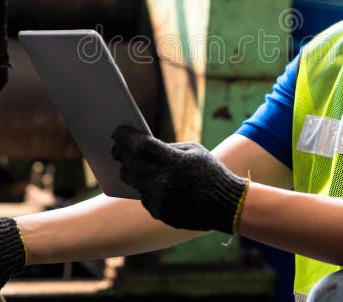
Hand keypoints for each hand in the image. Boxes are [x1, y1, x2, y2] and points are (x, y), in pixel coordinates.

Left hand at [111, 125, 248, 232]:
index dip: (126, 137)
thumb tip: (142, 144)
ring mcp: (160, 199)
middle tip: (115, 147)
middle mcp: (164, 181)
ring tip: (125, 163)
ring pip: (132, 181)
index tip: (117, 131)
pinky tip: (147, 180)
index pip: (140, 146)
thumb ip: (168, 147)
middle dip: (120, 154)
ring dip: (128, 170)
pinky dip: (144, 187)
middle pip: (130, 164)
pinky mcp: (159, 213)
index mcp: (174, 162)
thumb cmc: (211, 172)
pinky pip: (143, 196)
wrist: (227, 205)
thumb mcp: (194, 151)